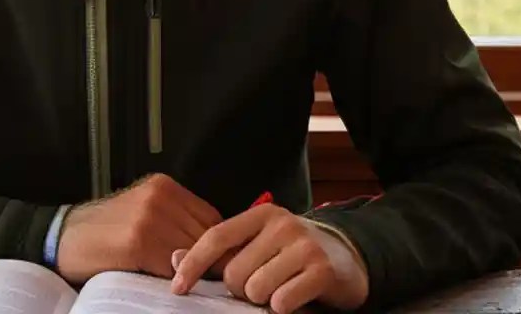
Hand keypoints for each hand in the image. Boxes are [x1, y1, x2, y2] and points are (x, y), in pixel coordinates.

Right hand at [56, 173, 221, 283]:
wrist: (62, 238)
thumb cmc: (104, 232)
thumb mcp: (144, 213)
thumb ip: (176, 222)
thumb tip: (214, 250)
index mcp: (164, 186)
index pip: (212, 218)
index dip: (214, 245)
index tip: (211, 264)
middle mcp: (160, 196)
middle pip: (206, 235)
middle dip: (205, 259)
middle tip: (200, 278)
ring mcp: (149, 217)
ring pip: (192, 252)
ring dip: (190, 271)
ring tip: (182, 282)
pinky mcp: (138, 242)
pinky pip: (173, 267)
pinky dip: (173, 280)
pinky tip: (162, 282)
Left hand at [171, 204, 368, 312]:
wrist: (348, 257)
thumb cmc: (292, 253)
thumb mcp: (258, 244)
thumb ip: (220, 253)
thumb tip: (173, 258)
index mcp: (261, 215)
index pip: (216, 237)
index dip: (193, 264)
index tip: (177, 287)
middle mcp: (282, 225)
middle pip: (235, 273)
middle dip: (240, 289)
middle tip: (260, 285)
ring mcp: (303, 246)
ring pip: (255, 290)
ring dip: (262, 299)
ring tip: (279, 289)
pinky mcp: (321, 271)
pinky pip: (281, 302)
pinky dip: (282, 307)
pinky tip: (293, 298)